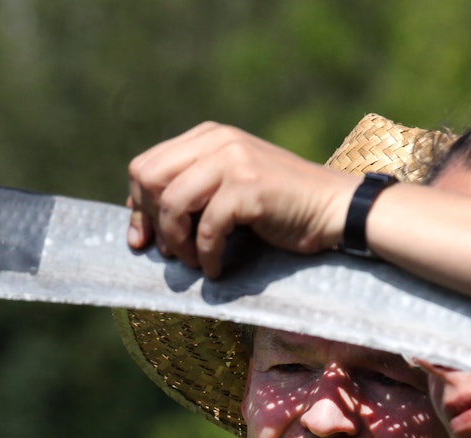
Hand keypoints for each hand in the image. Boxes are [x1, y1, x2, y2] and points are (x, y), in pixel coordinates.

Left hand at [126, 122, 359, 278]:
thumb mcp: (228, 187)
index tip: (144, 240)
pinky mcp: (249, 187)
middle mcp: (217, 140)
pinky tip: (217, 269)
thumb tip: (140, 224)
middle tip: (171, 253)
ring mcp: (234, 160)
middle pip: (150, 179)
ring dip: (178, 243)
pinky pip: (207, 228)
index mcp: (207, 136)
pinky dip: (207, 257)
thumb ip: (190, 192)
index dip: (138, 207)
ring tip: (194, 262)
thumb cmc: (279, 207)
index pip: (145, 166)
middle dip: (153, 222)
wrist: (332, 209)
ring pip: (173, 203)